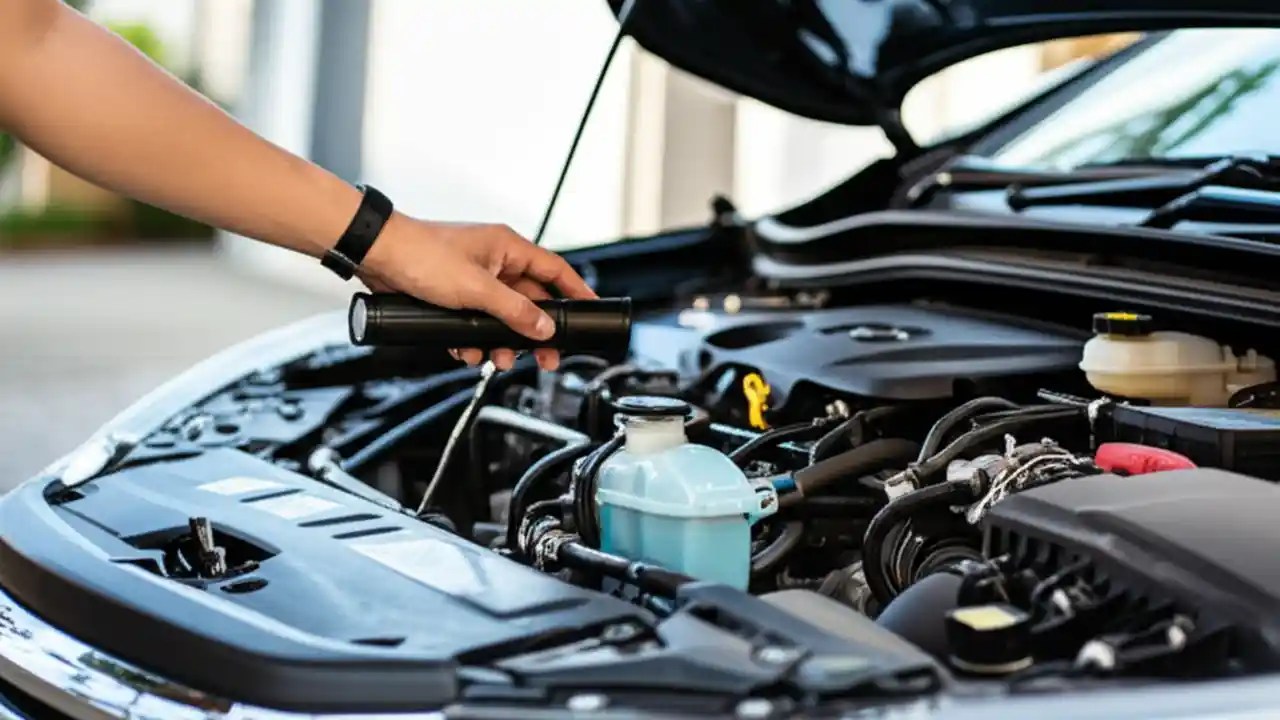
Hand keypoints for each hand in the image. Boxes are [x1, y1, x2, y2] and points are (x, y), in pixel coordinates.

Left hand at [358, 215, 596, 370]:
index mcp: (507, 248)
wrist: (376, 255)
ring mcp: (473, 278)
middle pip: (530, 301)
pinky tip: (466, 350)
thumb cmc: (422, 255)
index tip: (592, 311)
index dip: (576, 292)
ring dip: (500, 340)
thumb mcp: (477, 289)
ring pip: (501, 316)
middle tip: (546, 357)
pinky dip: (474, 338)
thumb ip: (514, 311)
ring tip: (496, 358)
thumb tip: (545, 329)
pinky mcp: (453, 294)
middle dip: (535, 332)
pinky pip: (476, 321)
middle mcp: (494, 261)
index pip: (555, 270)